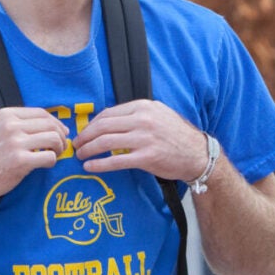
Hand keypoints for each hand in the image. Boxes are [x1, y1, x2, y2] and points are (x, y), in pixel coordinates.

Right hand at [0, 106, 68, 203]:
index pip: (41, 112)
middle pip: (50, 124)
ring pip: (53, 138)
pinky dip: (52, 161)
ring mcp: (16, 143)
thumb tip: (44, 122)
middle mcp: (11, 125)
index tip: (60, 132)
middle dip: (61, 135)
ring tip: (55, 154)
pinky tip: (46, 165)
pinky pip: (49, 157)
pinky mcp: (21, 161)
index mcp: (6, 115)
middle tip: (61, 146)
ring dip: (59, 148)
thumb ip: (13, 123)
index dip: (55, 122)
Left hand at [73, 100, 208, 182]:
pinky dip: (99, 164)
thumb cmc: (176, 136)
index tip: (84, 133)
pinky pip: (115, 161)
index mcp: (144, 107)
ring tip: (80, 155)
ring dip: (88, 149)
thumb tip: (108, 120)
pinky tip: (89, 167)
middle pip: (103, 126)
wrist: (198, 154)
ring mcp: (145, 138)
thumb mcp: (158, 115)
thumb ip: (136, 115)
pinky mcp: (147, 158)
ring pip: (106, 142)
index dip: (92, 124)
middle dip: (85, 136)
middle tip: (76, 145)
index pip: (108, 113)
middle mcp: (143, 120)